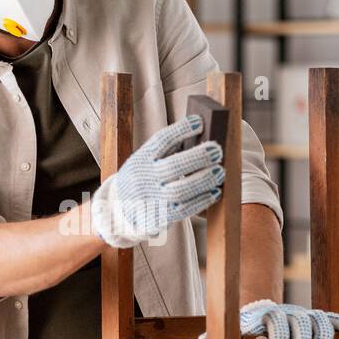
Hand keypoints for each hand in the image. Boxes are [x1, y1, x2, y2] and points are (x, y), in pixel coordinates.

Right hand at [90, 113, 223, 247]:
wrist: (119, 208)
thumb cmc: (143, 178)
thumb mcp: (145, 160)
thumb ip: (167, 150)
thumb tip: (201, 135)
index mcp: (142, 159)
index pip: (161, 141)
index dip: (180, 130)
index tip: (199, 122)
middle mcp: (145, 179)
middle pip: (173, 166)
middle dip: (198, 157)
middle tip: (217, 150)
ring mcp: (152, 199)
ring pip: (179, 190)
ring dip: (203, 180)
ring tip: (219, 171)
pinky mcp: (160, 217)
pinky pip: (183, 209)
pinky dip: (202, 200)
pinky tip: (215, 192)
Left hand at [195, 299, 338, 338]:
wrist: (260, 311)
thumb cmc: (243, 329)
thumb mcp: (230, 332)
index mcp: (265, 315)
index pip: (273, 319)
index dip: (277, 334)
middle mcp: (286, 313)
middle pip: (297, 321)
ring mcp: (302, 316)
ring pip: (317, 321)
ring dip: (323, 337)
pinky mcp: (316, 321)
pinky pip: (331, 320)